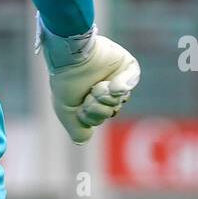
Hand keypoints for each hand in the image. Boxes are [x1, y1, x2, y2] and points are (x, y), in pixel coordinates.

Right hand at [38, 22, 140, 143]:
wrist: (71, 57)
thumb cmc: (65, 82)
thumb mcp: (65, 112)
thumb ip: (77, 129)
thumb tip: (83, 141)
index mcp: (90, 98)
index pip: (100, 117)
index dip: (91, 116)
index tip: (81, 107)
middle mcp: (104, 89)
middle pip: (112, 110)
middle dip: (99, 107)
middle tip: (89, 96)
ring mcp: (116, 77)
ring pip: (121, 98)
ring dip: (107, 97)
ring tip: (97, 87)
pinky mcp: (126, 65)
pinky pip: (132, 81)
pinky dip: (122, 85)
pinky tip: (112, 85)